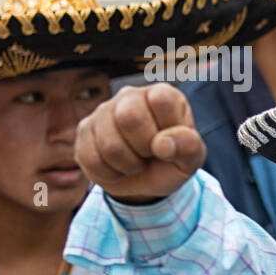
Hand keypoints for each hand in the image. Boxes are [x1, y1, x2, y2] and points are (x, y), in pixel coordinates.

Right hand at [75, 83, 204, 203]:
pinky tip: (119, 167)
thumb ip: (189, 147)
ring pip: (109, 144)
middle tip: (151, 154)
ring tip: (137, 162)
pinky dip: (110, 174)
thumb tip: (163, 144)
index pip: (162, 100)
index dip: (167, 130)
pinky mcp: (84, 131)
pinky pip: (91, 160)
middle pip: (129, 118)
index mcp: (163, 95)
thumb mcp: (191, 159)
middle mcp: (130, 96)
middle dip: (144, 148)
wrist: (145, 179)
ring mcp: (103, 112)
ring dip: (128, 165)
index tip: (170, 142)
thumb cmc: (172, 161)